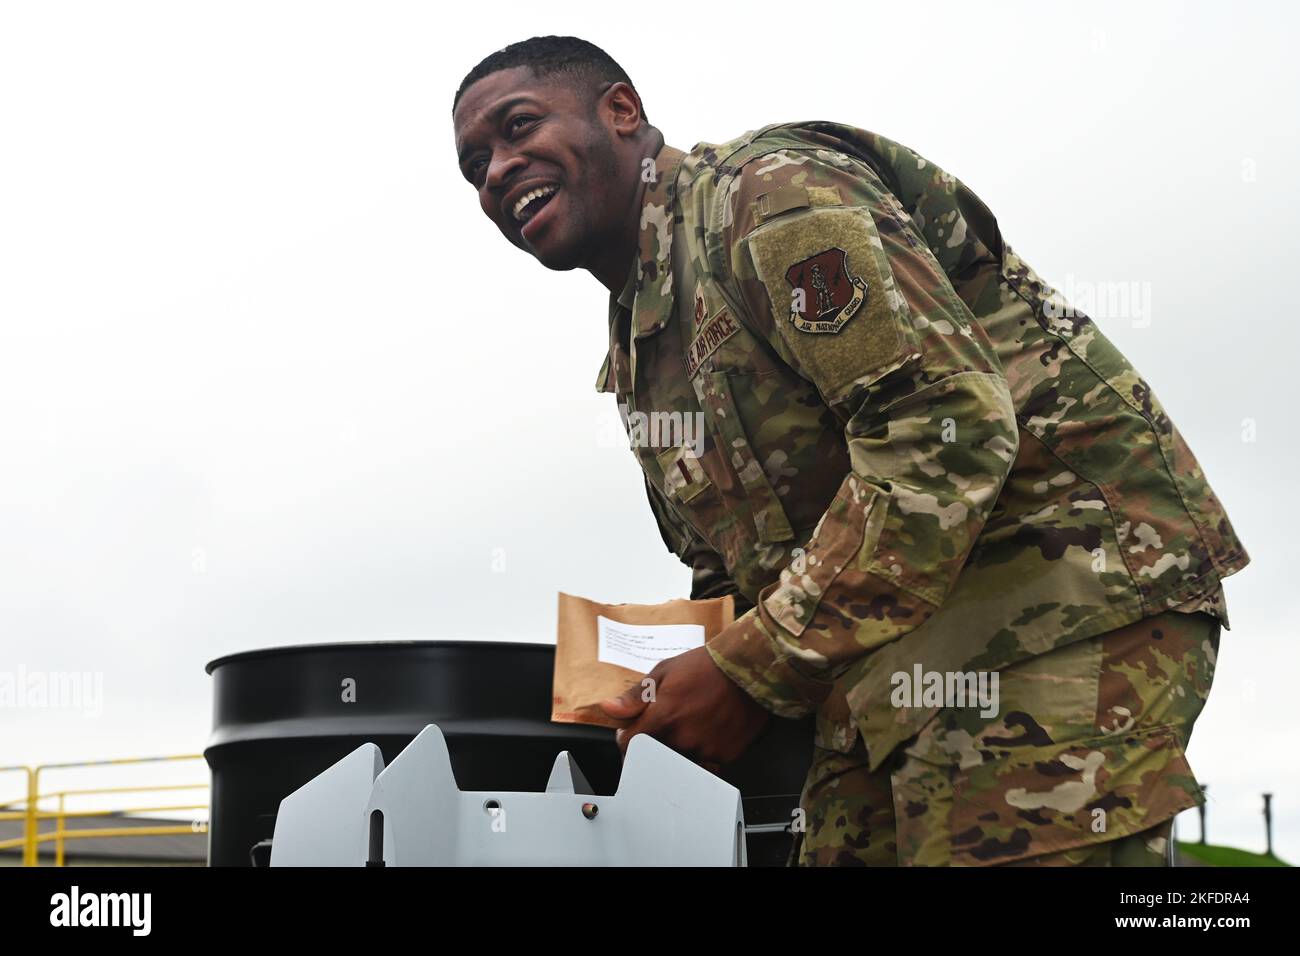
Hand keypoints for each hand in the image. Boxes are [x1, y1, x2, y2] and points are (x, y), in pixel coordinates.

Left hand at [598, 645, 769, 769]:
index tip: (631, 733)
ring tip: (689, 726)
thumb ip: (635, 696)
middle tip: (664, 725)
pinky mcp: (724, 756)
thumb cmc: (706, 666)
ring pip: (678, 762)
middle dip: (652, 744)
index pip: (630, 746)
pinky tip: (707, 733)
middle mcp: (683, 738)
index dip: (626, 740)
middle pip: (653, 756)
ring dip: (676, 750)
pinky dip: (701, 754)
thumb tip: (608, 709)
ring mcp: (705, 750)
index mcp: (664, 716)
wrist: (749, 668)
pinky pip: (704, 764)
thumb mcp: (665, 671)